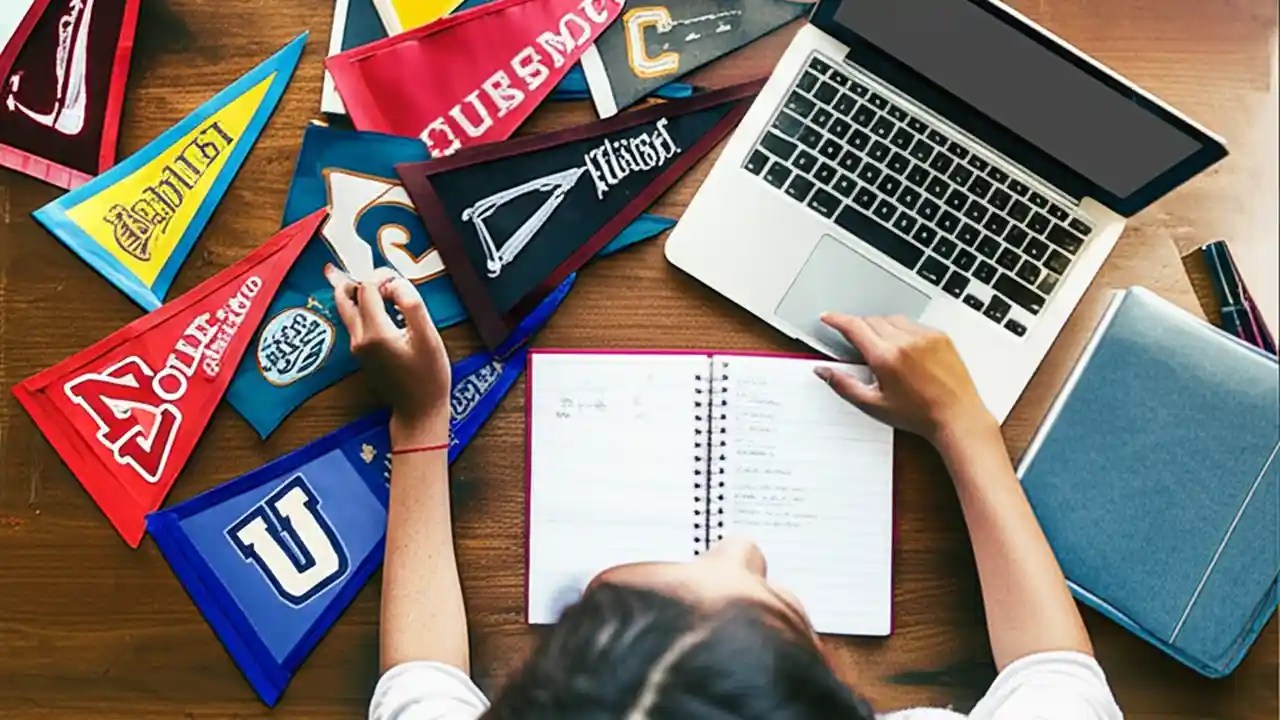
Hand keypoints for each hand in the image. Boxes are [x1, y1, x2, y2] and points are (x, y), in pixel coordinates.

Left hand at [325, 264, 451, 445]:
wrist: (419, 410)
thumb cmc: (429, 376)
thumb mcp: (428, 337)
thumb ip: (411, 304)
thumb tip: (395, 284)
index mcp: (375, 332)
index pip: (366, 287)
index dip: (381, 276)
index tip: (400, 280)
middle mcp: (359, 338)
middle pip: (345, 296)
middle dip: (362, 280)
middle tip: (384, 280)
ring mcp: (357, 347)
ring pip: (348, 308)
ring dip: (362, 294)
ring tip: (386, 293)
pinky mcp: (361, 353)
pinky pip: (356, 321)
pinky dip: (366, 308)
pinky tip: (388, 311)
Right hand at [813, 314, 994, 444]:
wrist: (956, 416)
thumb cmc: (919, 415)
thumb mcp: (874, 405)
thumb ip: (844, 385)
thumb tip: (824, 372)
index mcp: (886, 358)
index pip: (854, 327)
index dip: (837, 319)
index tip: (828, 318)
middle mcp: (906, 341)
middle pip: (871, 320)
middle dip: (859, 327)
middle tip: (857, 343)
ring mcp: (925, 336)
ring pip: (892, 319)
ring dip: (881, 327)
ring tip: (883, 349)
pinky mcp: (940, 336)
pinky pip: (913, 324)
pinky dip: (903, 331)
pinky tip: (905, 350)